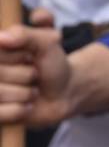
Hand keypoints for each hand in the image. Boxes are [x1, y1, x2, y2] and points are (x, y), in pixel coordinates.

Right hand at [0, 11, 70, 125]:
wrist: (65, 91)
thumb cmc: (52, 64)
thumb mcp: (46, 42)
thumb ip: (25, 34)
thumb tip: (2, 38)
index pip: (0, 51)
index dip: (19, 55)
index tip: (31, 56)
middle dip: (26, 74)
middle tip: (34, 75)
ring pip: (0, 93)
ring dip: (26, 93)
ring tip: (32, 90)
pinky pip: (2, 113)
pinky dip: (22, 110)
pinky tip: (27, 106)